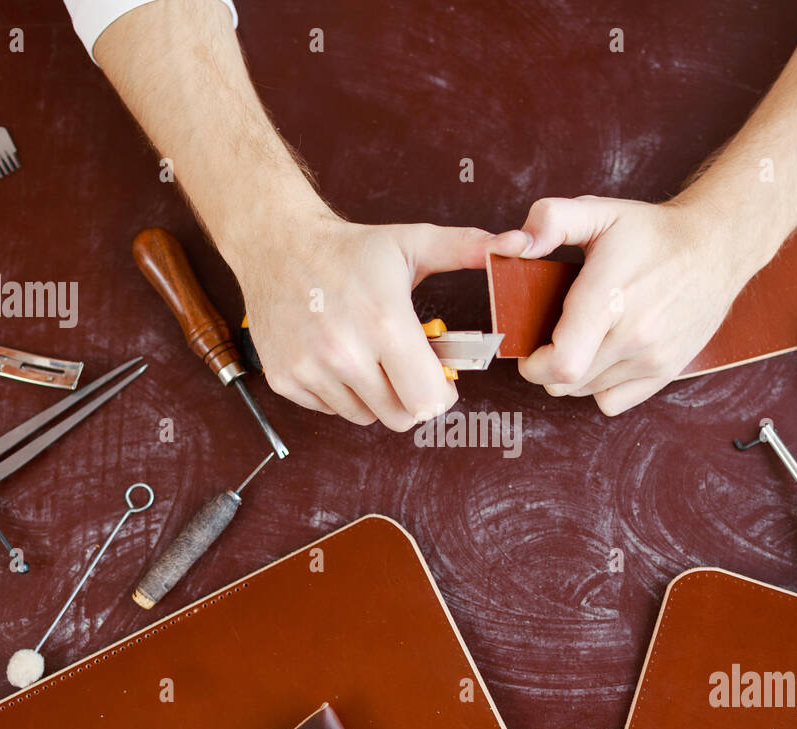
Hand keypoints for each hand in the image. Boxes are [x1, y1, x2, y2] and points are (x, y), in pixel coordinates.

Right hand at [239, 215, 526, 429]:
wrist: (277, 242)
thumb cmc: (351, 248)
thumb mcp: (413, 243)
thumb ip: (468, 249)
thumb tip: (519, 244)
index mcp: (384, 323)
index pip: (427, 400)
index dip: (442, 395)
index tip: (439, 377)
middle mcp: (344, 352)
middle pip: (400, 418)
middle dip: (412, 399)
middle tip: (405, 368)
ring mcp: (310, 368)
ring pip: (365, 417)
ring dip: (376, 397)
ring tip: (370, 358)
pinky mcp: (284, 379)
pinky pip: (330, 410)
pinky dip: (341, 395)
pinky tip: (339, 359)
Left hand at [507, 196, 753, 414]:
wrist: (717, 246)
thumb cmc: (652, 232)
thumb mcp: (598, 212)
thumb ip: (548, 220)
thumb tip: (509, 243)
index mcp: (609, 299)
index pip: (559, 364)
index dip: (532, 363)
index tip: (529, 345)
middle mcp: (634, 336)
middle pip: (564, 383)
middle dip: (545, 366)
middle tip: (550, 336)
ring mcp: (653, 358)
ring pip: (585, 391)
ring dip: (572, 373)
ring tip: (581, 337)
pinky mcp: (666, 371)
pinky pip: (613, 401)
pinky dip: (599, 386)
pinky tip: (604, 354)